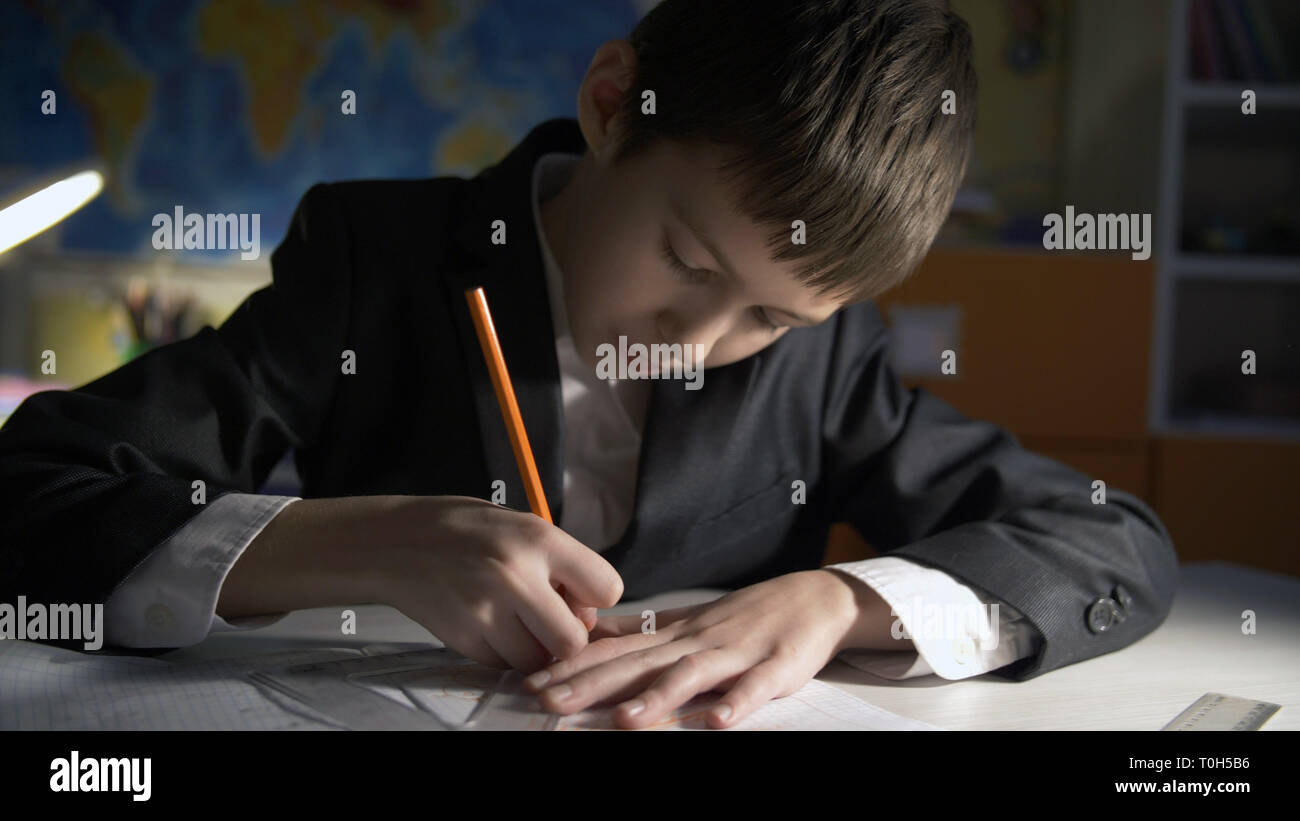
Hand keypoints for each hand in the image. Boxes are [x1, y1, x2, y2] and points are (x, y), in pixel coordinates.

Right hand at [374, 495, 623, 671]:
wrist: (393, 541)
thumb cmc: (464, 530)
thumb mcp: (521, 526)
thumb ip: (559, 564)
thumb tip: (588, 614)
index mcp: (539, 539)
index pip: (607, 587)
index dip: (596, 598)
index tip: (579, 597)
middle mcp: (516, 575)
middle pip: (573, 640)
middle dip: (566, 638)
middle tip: (549, 623)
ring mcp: (486, 610)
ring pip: (536, 660)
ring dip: (531, 649)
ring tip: (511, 620)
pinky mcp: (462, 637)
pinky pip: (501, 664)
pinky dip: (500, 653)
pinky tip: (485, 623)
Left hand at [522, 569, 875, 728]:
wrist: (814, 598)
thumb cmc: (748, 615)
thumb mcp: (690, 621)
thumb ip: (644, 632)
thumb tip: (595, 633)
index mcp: (675, 636)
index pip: (615, 651)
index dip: (573, 667)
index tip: (531, 683)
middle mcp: (697, 642)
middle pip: (639, 665)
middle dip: (593, 685)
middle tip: (550, 702)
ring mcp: (736, 654)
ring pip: (690, 676)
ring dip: (657, 698)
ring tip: (623, 721)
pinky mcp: (774, 668)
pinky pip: (754, 689)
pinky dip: (736, 703)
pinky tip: (716, 723)